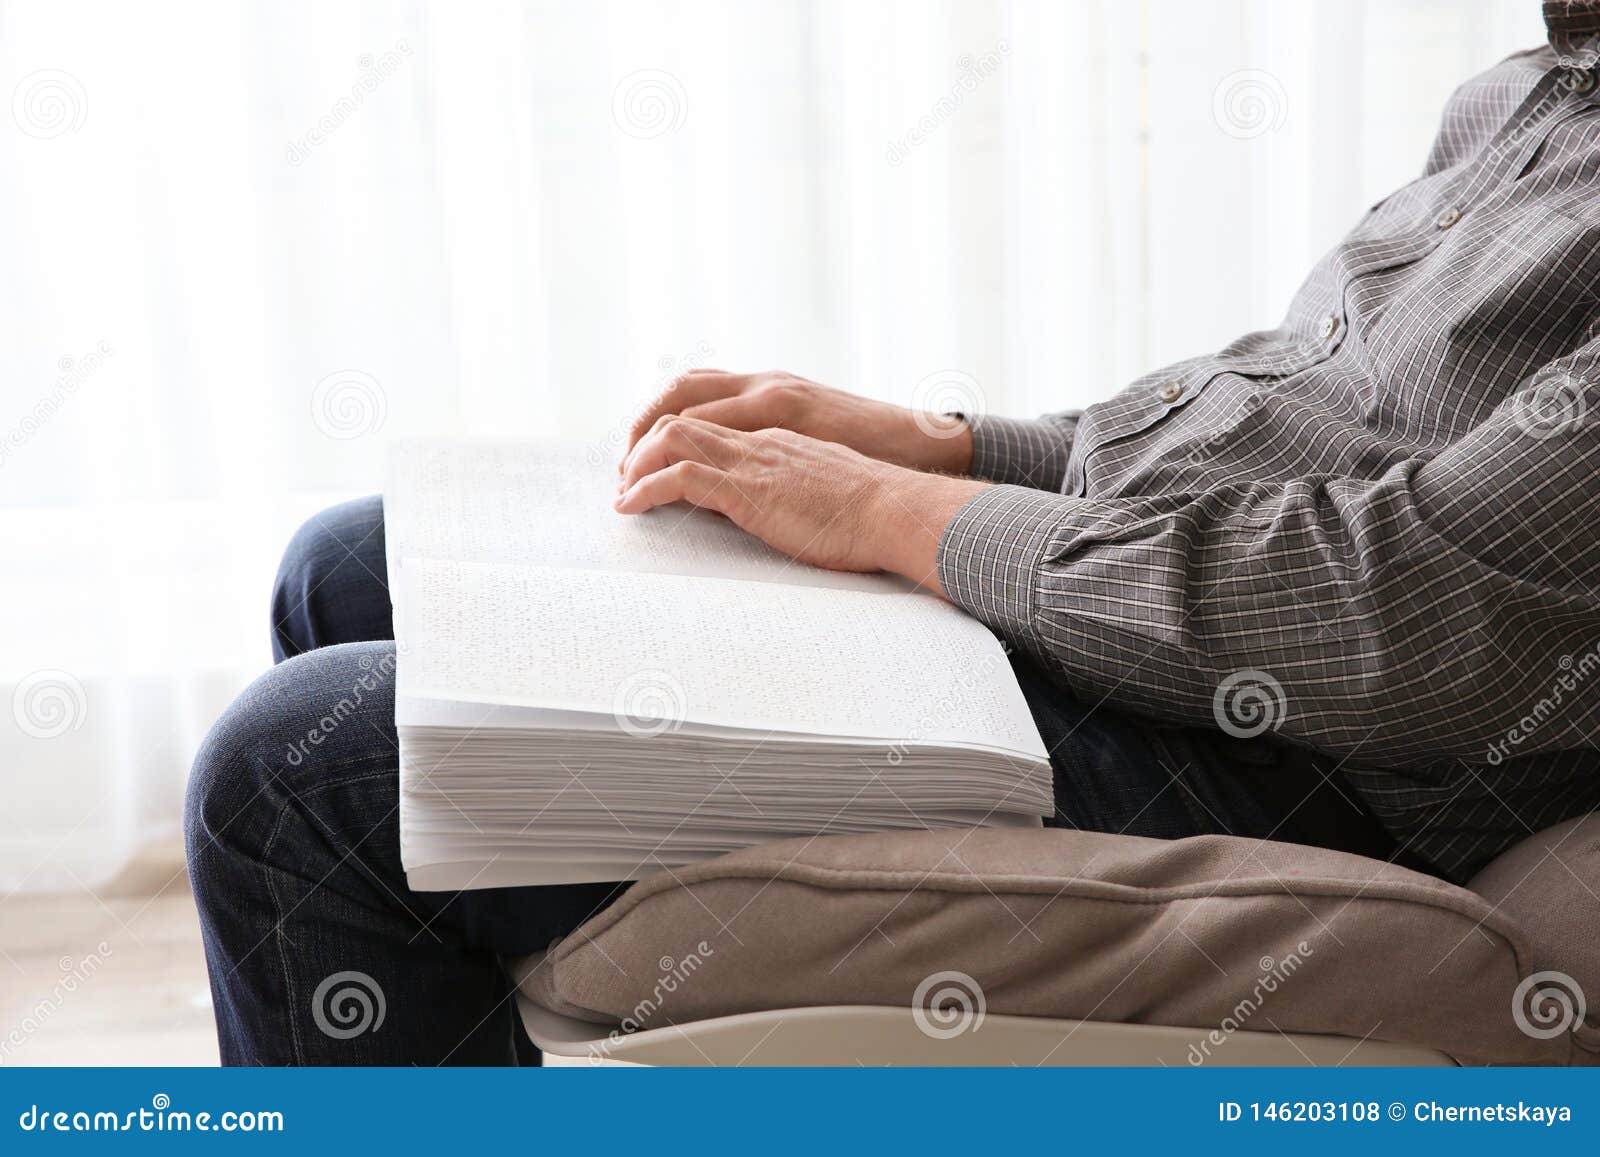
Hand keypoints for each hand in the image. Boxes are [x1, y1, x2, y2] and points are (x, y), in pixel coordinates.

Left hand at [614, 418, 987, 591]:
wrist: (897, 508)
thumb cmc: (875, 506)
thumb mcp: (827, 477)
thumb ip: (796, 477)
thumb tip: (780, 499)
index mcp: (779, 427)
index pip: (711, 411)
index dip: (672, 431)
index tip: (654, 460)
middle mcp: (759, 432)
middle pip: (681, 413)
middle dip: (642, 442)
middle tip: (626, 475)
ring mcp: (753, 457)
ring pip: (672, 437)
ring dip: (636, 464)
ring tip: (623, 493)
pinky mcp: (749, 489)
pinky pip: (680, 478)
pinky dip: (646, 490)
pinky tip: (631, 508)